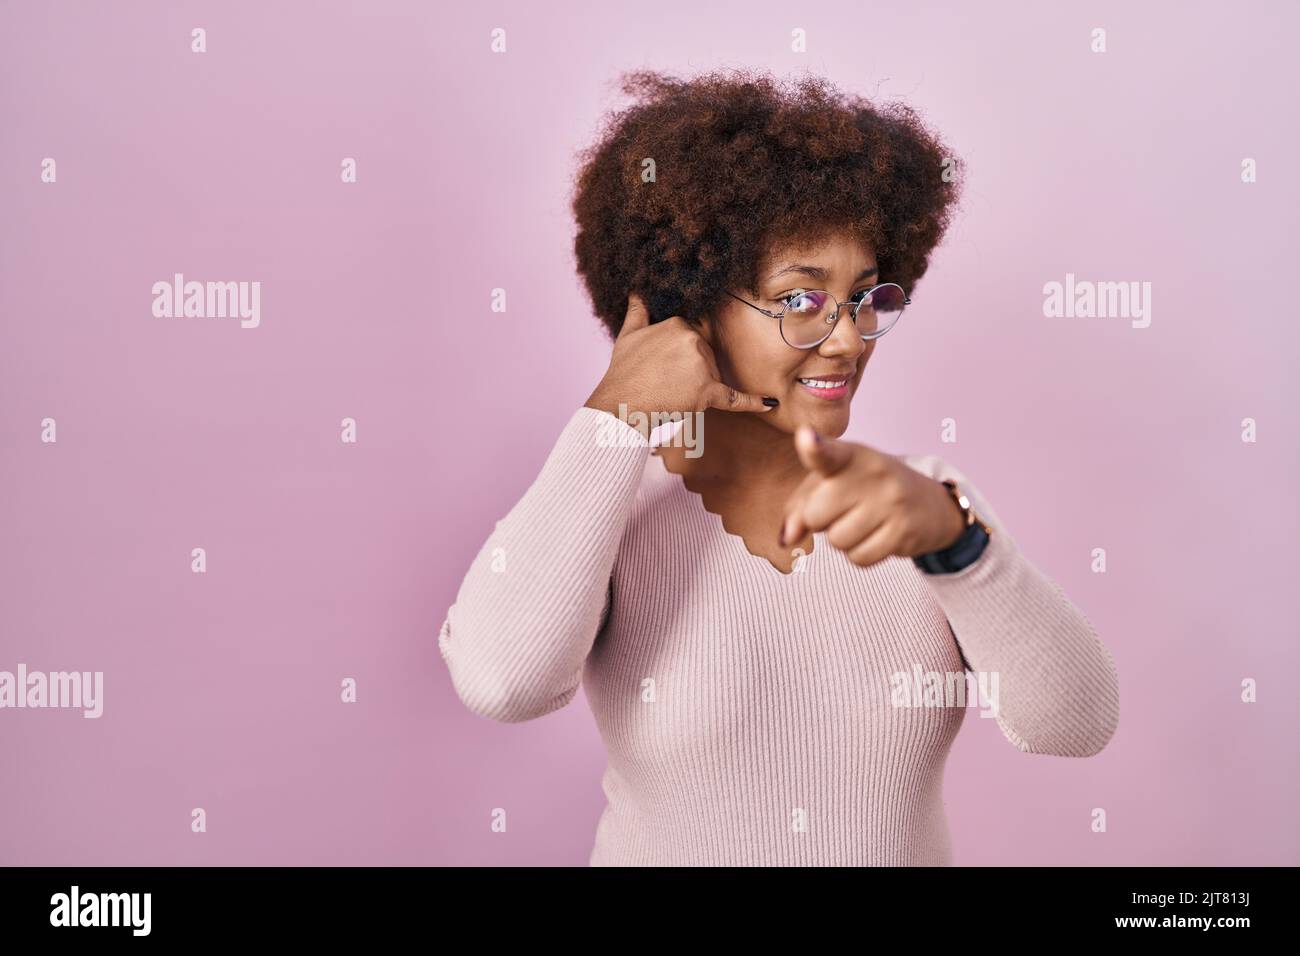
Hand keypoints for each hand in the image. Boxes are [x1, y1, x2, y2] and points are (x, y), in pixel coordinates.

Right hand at [584, 293, 773, 434]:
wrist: (620, 406)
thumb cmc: (623, 374)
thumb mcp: (628, 336)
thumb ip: (637, 312)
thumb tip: (636, 292)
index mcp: (677, 324)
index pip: (692, 337)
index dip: (680, 354)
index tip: (667, 365)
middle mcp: (692, 340)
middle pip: (705, 355)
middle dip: (691, 369)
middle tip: (664, 382)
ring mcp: (702, 366)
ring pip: (712, 374)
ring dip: (698, 386)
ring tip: (670, 394)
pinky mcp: (707, 392)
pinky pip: (734, 398)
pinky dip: (752, 402)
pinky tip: (769, 404)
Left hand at [779, 426, 967, 567]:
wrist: (929, 503)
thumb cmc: (865, 491)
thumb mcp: (832, 484)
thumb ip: (800, 506)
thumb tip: (787, 539)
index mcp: (850, 456)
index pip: (828, 454)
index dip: (814, 448)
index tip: (805, 438)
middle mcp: (873, 473)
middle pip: (816, 515)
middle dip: (821, 521)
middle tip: (844, 509)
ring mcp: (892, 501)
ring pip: (837, 541)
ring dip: (842, 539)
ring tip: (863, 522)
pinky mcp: (904, 530)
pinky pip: (859, 558)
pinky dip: (861, 554)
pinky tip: (876, 536)